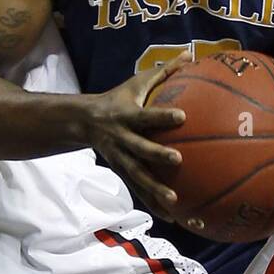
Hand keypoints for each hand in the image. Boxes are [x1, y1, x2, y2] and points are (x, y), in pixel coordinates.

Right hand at [86, 54, 190, 218]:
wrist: (84, 121)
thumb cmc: (119, 98)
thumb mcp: (136, 82)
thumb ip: (164, 72)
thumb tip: (190, 55)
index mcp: (126, 115)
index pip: (145, 116)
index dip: (161, 116)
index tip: (182, 116)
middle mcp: (122, 138)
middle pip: (139, 149)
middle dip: (156, 155)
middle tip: (178, 160)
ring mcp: (120, 158)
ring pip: (137, 176)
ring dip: (154, 190)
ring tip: (175, 202)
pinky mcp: (121, 172)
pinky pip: (139, 191)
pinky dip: (154, 205)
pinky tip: (174, 218)